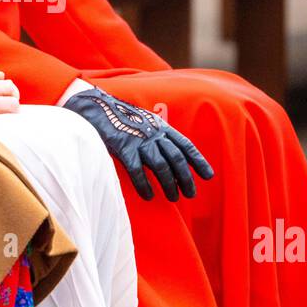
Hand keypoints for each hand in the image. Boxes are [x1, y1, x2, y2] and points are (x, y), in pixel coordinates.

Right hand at [65, 88, 213, 201]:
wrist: (97, 109)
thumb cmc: (122, 119)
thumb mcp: (146, 122)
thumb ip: (158, 136)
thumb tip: (171, 156)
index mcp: (161, 127)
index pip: (185, 145)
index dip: (198, 161)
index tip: (208, 176)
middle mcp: (153, 133)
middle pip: (176, 159)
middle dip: (185, 178)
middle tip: (190, 194)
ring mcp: (139, 141)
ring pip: (161, 166)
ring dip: (169, 184)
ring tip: (173, 198)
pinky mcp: (124, 148)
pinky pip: (137, 171)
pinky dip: (144, 185)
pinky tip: (148, 196)